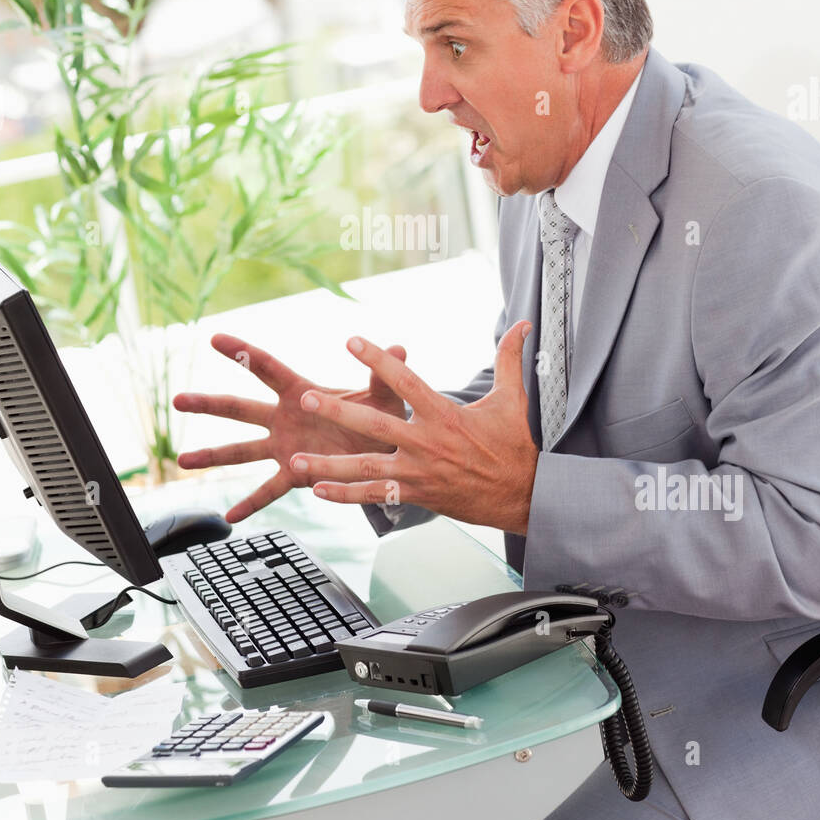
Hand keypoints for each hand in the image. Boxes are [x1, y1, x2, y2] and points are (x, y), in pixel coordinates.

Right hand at [173, 332, 408, 521]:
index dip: (242, 353)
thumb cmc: (381, 415)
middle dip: (209, 404)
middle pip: (240, 408)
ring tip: (181, 461)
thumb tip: (400, 348)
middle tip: (178, 400)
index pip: (267, 368)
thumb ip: (385, 373)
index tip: (215, 338)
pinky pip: (268, 490)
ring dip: (212, 456)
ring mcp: (286, 446)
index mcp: (302, 392)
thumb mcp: (383, 395)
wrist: (388, 450)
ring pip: (241, 451)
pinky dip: (250, 504)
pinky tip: (229, 518)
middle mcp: (285, 418)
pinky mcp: (295, 473)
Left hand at [287, 322, 537, 535]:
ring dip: (328, 465)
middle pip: (375, 426)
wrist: (523, 495)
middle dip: (338, 413)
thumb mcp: (512, 398)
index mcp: (445, 414)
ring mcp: (419, 472)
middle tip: (307, 399)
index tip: (352, 342)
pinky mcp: (416, 495)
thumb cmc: (514, 445)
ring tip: (295, 460)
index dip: (377, 360)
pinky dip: (345, 494)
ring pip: (365, 468)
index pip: (405, 382)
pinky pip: (374, 495)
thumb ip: (508, 358)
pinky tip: (318, 490)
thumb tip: (522, 324)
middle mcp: (426, 443)